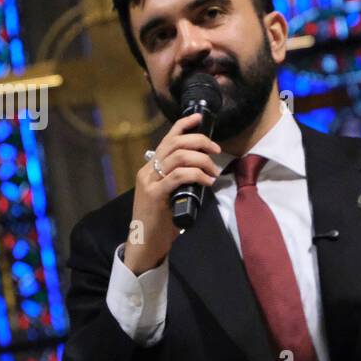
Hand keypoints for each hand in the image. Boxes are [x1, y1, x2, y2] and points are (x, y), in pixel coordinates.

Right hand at [124, 114, 220, 273]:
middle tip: (216, 151)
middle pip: (175, 143)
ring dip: (202, 160)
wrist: (144, 243)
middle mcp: (147, 171)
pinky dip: (197, 175)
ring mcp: (150, 182)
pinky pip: (179, 176)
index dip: (183, 125)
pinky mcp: (155, 195)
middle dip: (200, 142)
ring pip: (179, 157)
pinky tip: (207, 181)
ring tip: (213, 172)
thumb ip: (178, 181)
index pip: (167, 139)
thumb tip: (201, 172)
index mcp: (150, 168)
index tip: (199, 117)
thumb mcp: (168, 195)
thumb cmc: (160, 222)